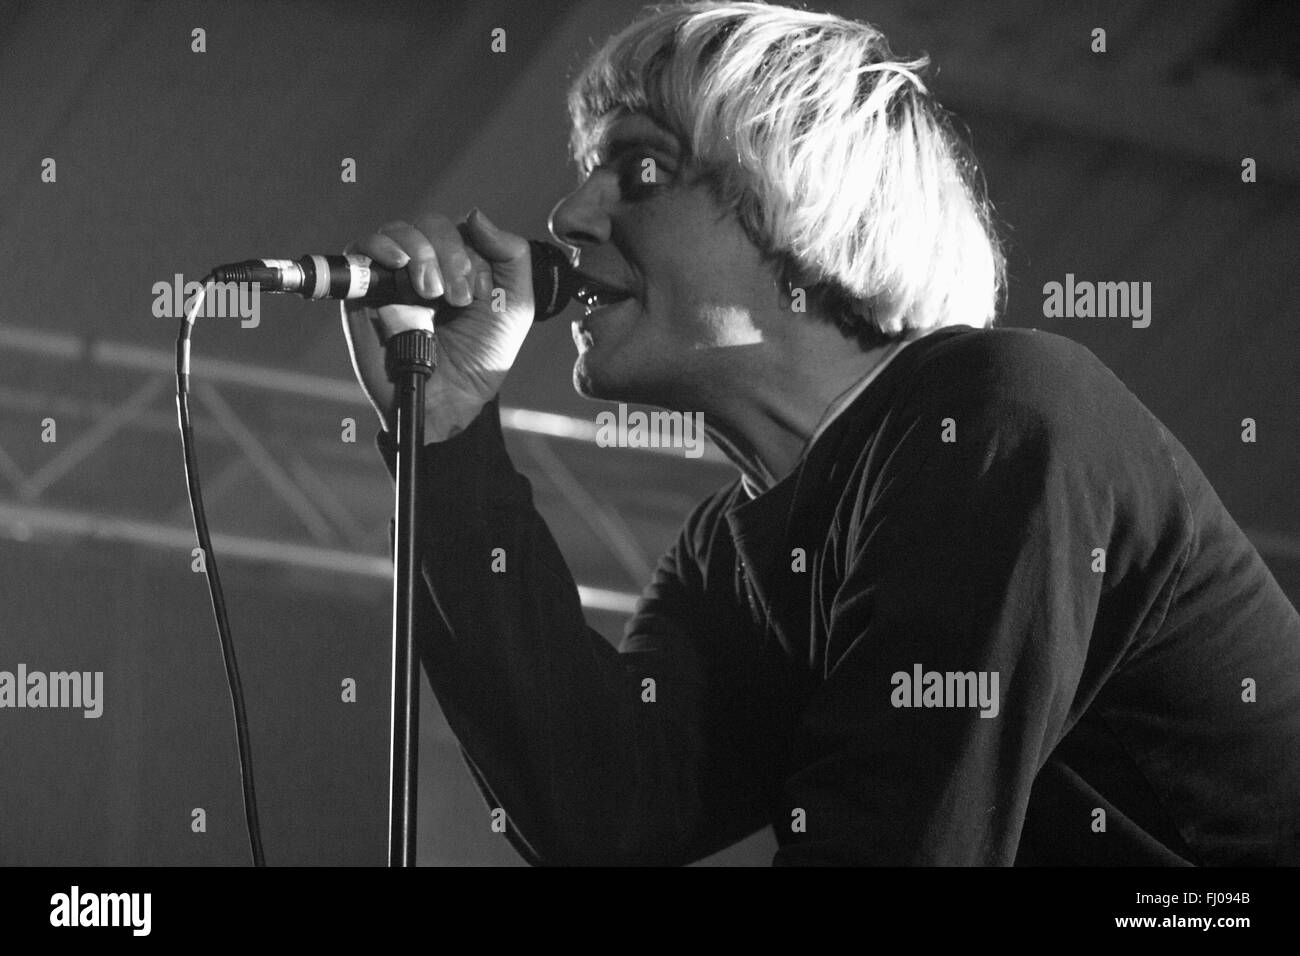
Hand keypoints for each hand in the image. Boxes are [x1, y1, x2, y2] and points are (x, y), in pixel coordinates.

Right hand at [340, 208, 533, 441]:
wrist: (450, 398)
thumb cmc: (481, 358)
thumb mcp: (515, 305)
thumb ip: (511, 256)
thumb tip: (475, 215)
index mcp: (458, 266)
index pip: (459, 228)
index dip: (469, 250)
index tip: (478, 292)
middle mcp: (424, 267)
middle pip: (428, 224)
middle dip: (447, 254)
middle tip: (457, 298)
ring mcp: (392, 277)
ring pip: (396, 232)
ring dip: (420, 254)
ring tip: (431, 294)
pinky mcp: (363, 292)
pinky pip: (360, 250)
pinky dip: (379, 246)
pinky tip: (398, 264)